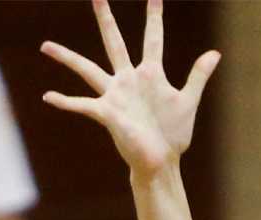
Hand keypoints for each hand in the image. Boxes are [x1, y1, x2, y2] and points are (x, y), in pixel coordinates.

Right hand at [41, 0, 220, 178]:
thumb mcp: (188, 101)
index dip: (154, 16)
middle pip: (114, 42)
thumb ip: (198, 75)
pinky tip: (48, 97)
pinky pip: (82, 105)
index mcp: (150, 74)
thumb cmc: (174, 135)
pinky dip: (65, 102)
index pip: (152, 38)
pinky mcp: (107, 113)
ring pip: (87, 70)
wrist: (161, 162)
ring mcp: (115, 95)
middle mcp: (129, 79)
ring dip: (67, 58)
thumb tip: (215, 53)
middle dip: (106, 19)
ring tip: (45, 45)